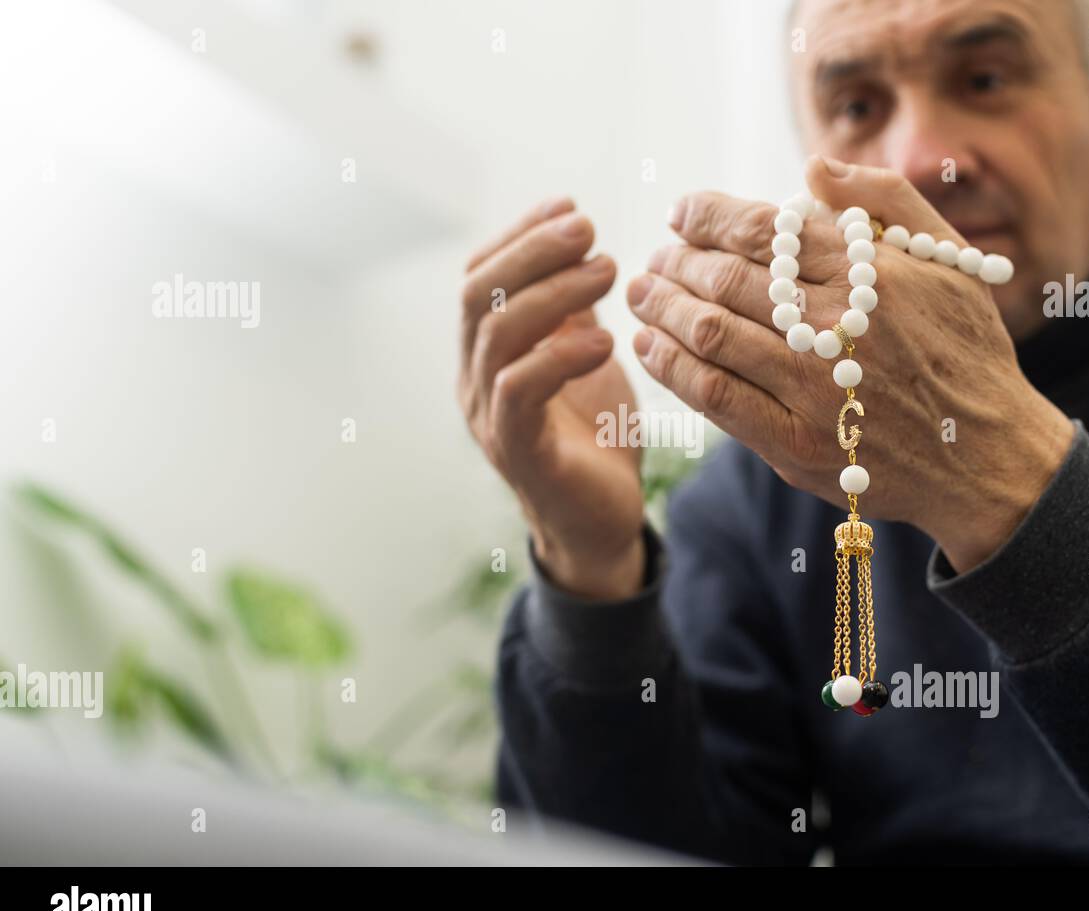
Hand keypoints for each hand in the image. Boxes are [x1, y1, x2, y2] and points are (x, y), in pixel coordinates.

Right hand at [458, 198, 645, 598]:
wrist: (603, 521)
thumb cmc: (594, 435)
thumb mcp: (584, 357)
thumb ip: (570, 309)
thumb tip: (577, 243)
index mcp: (485, 350)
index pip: (481, 274)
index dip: (520, 234)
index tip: (569, 205)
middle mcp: (474, 378)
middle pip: (478, 294)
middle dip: (532, 251)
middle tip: (588, 228)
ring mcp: (488, 416)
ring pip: (495, 333)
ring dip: (554, 292)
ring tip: (609, 270)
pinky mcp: (517, 451)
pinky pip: (519, 390)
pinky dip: (560, 356)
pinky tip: (607, 338)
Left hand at [627, 157, 1072, 571]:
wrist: (984, 455)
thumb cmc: (966, 351)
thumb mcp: (947, 261)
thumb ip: (885, 202)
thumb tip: (812, 169)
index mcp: (872, 277)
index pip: (765, 232)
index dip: (709, 216)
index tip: (681, 213)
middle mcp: (837, 330)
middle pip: (727, 280)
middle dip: (678, 261)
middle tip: (657, 256)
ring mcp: (812, 391)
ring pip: (711, 334)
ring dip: (662, 307)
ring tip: (641, 291)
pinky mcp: (796, 445)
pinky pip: (715, 397)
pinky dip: (671, 367)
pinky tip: (648, 345)